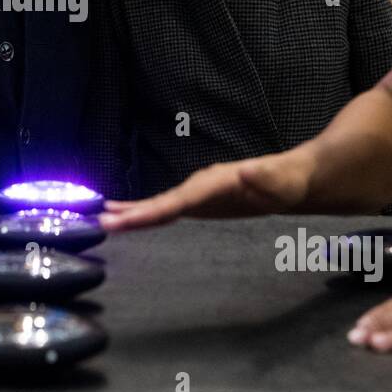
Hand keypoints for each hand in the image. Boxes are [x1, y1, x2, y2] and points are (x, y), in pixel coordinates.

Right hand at [98, 151, 311, 231]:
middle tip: (99, 221)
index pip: (176, 200)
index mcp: (213, 183)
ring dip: (132, 212)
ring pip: (159, 204)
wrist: (292, 178)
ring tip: (103, 218)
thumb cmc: (289, 183)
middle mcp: (199, 185)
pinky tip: (127, 216)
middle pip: (161, 201)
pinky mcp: (198, 203)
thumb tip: (245, 169)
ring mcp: (197, 193)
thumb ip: (265, 176)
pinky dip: (145, 212)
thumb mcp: (282, 181)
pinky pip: (166, 208)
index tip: (122, 217)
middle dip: (131, 212)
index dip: (149, 210)